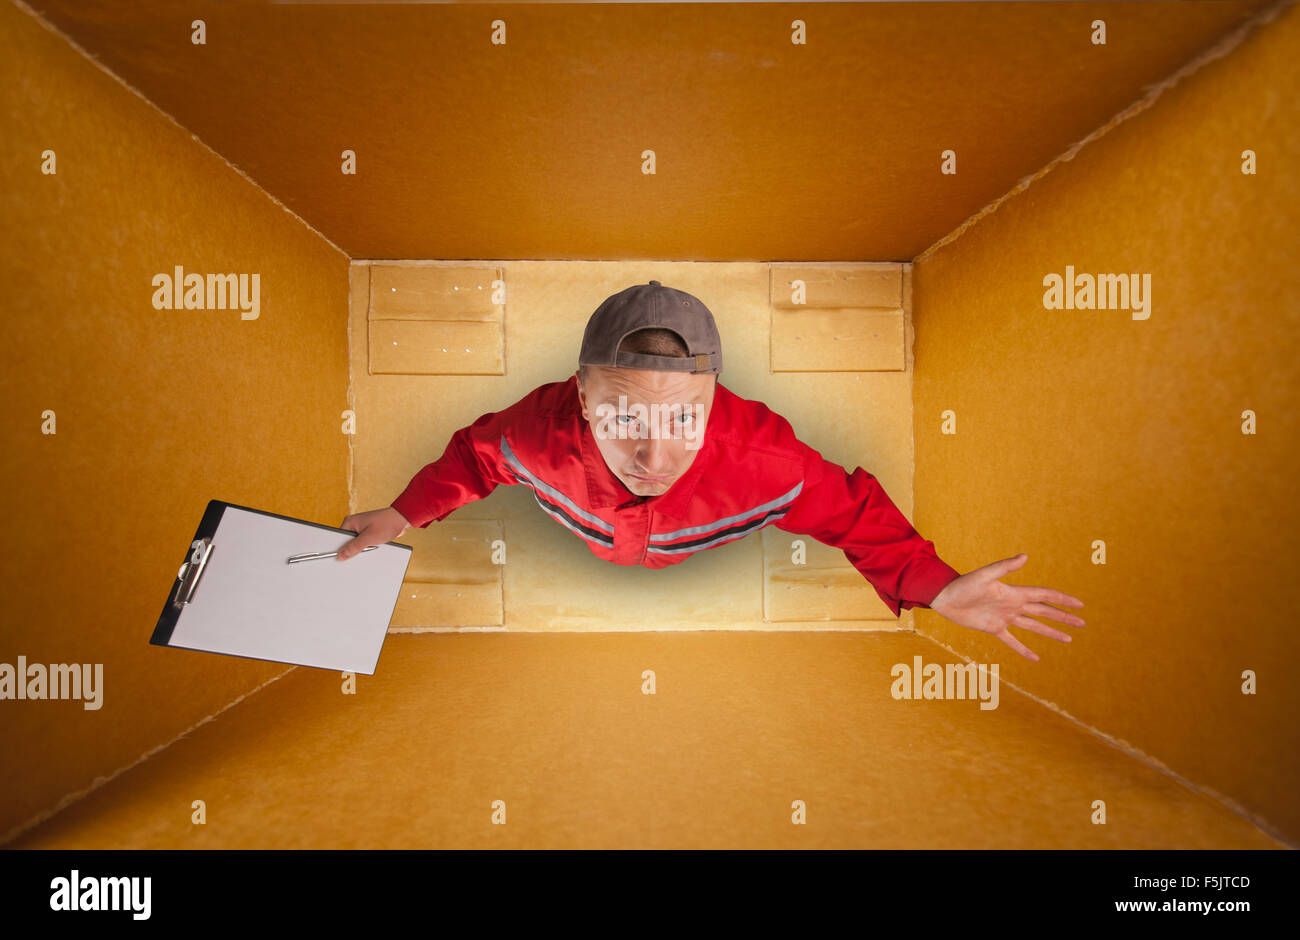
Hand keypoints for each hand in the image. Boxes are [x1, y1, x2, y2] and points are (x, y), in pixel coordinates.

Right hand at [337, 506, 409, 559]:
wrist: (401, 519)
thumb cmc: (386, 523)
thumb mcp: (369, 538)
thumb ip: (354, 547)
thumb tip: (341, 555)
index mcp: (349, 523)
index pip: (338, 539)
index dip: (339, 550)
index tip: (340, 559)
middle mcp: (353, 525)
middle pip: (347, 543)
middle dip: (352, 550)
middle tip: (359, 553)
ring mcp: (361, 529)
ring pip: (356, 544)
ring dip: (361, 549)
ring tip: (370, 548)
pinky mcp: (368, 533)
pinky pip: (363, 543)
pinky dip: (367, 547)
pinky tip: (373, 548)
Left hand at [928, 553, 1083, 661]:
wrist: (945, 597)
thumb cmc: (963, 584)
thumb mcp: (985, 575)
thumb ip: (1005, 567)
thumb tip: (1025, 556)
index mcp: (1014, 592)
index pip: (1044, 596)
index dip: (1062, 600)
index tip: (1080, 605)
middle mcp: (1013, 605)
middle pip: (1044, 612)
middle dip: (1063, 617)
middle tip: (1082, 623)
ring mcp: (1005, 618)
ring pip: (1033, 627)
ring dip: (1051, 632)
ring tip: (1068, 639)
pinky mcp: (994, 629)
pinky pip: (1012, 641)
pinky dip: (1023, 650)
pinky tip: (1036, 658)